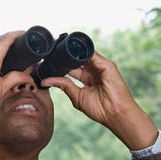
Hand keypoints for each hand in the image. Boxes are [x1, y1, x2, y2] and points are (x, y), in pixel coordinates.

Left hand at [0, 31, 37, 114]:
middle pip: (2, 37)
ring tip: (16, 46)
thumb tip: (28, 77)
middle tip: (24, 41)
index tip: (27, 34)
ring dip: (5, 41)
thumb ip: (16, 79)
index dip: (18, 34)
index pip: (7, 38)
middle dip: (13, 37)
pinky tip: (3, 53)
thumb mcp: (2, 87)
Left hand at [40, 51, 158, 150]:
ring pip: (84, 54)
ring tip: (58, 45)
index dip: (61, 63)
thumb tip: (45, 81)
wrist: (115, 114)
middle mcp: (93, 71)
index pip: (72, 67)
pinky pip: (93, 54)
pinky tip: (72, 49)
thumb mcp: (78, 96)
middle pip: (77, 58)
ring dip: (72, 50)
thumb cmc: (100, 109)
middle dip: (65, 54)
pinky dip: (83, 51)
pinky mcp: (107, 64)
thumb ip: (64, 86)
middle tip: (50, 49)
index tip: (48, 60)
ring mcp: (100, 66)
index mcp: (87, 79)